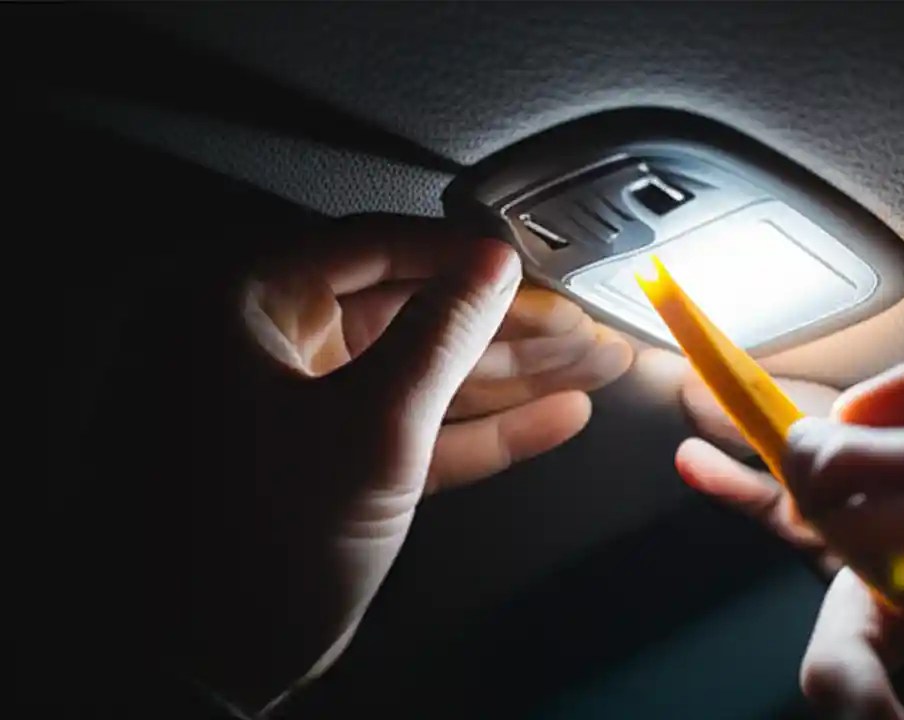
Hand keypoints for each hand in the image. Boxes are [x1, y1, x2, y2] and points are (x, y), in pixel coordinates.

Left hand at [84, 215, 631, 712]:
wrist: (202, 670)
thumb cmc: (254, 543)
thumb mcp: (369, 427)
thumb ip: (441, 337)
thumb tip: (490, 265)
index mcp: (238, 307)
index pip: (370, 249)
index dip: (459, 257)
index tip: (527, 269)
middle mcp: (259, 347)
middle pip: (405, 314)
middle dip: (502, 327)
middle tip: (577, 326)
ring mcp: (292, 411)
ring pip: (415, 377)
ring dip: (504, 377)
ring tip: (588, 366)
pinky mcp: (322, 469)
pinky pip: (407, 432)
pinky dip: (476, 431)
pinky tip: (551, 417)